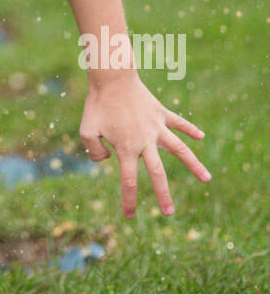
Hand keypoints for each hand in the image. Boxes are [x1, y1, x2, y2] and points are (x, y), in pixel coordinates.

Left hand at [80, 75, 210, 217]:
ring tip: (208, 179)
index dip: (129, 200)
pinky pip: (178, 123)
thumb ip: (93, 151)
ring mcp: (156, 127)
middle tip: (169, 213)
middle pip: (157, 173)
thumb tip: (106, 159)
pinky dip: (190, 129)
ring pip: (179, 150)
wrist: (112, 77)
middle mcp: (145, 141)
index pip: (129, 181)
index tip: (129, 216)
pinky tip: (201, 136)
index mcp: (126, 148)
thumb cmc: (97, 104)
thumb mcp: (86, 130)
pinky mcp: (161, 113)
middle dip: (163, 195)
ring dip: (194, 165)